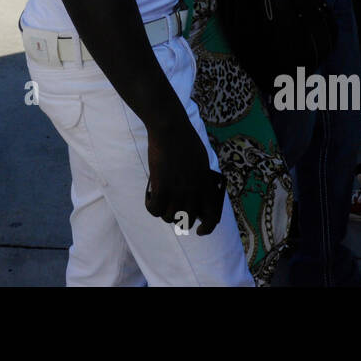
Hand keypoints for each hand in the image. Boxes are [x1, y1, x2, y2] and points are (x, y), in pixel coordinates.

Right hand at [145, 118, 225, 235]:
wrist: (171, 130)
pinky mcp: (160, 187)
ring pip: (167, 217)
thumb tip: (195, 195)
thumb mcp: (202, 162)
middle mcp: (193, 194)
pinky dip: (151, 206)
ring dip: (163, 211)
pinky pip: (154, 209)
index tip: (200, 231)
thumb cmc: (186, 141)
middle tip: (171, 207)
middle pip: (184, 220)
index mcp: (206, 187)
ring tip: (159, 201)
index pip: (211, 218)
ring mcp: (177, 192)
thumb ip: (201, 180)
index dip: (207, 228)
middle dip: (178, 217)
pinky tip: (150, 199)